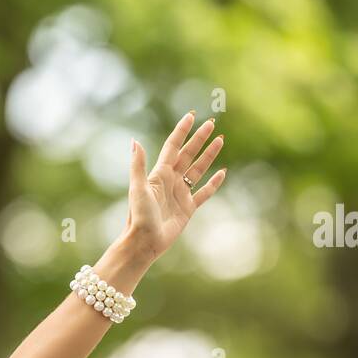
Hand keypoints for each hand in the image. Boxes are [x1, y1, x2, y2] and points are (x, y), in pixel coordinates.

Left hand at [118, 112, 225, 263]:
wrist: (144, 241)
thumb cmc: (139, 216)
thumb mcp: (138, 188)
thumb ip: (138, 165)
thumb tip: (135, 141)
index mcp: (159, 173)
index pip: (173, 146)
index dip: (182, 130)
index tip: (192, 116)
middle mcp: (170, 181)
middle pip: (188, 154)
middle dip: (199, 139)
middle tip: (211, 123)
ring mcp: (180, 193)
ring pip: (198, 170)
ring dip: (209, 155)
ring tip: (220, 140)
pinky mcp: (188, 208)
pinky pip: (204, 192)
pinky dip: (214, 183)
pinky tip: (223, 172)